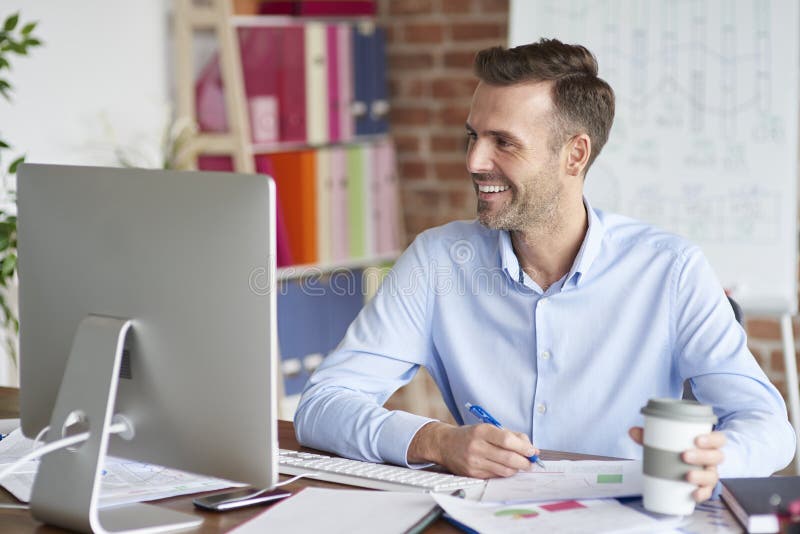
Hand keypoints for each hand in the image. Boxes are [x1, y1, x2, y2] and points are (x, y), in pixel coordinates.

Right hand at [408, 421, 538, 477]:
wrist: (445, 444)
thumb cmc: (470, 435)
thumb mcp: (488, 428)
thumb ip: (510, 435)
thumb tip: (530, 447)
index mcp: (482, 431)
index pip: (507, 440)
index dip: (524, 447)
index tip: (533, 451)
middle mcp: (477, 446)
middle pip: (508, 458)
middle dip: (524, 462)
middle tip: (531, 462)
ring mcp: (474, 462)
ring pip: (504, 470)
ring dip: (517, 469)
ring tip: (520, 465)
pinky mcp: (473, 474)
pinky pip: (496, 476)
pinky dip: (505, 472)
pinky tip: (506, 467)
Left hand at [629, 427, 725, 501]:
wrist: (680, 468)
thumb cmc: (676, 450)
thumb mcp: (665, 442)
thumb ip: (649, 436)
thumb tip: (632, 431)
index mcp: (707, 444)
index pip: (719, 439)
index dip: (712, 439)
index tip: (697, 439)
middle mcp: (712, 459)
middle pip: (716, 457)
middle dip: (702, 456)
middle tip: (684, 455)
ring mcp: (710, 474)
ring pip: (713, 475)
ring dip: (701, 476)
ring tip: (687, 475)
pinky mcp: (704, 487)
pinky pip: (707, 492)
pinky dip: (702, 494)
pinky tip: (693, 494)